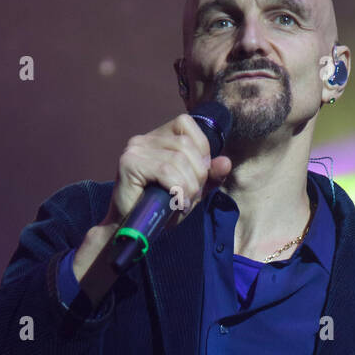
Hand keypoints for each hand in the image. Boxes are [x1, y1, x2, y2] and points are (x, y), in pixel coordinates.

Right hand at [104, 112, 231, 229]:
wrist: (130, 230)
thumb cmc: (158, 210)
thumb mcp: (190, 191)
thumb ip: (208, 177)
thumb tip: (225, 162)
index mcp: (158, 138)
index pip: (186, 124)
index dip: (201, 149)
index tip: (199, 177)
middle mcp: (144, 139)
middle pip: (186, 144)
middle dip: (197, 174)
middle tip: (191, 196)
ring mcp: (135, 150)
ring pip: (178, 159)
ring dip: (188, 185)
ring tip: (183, 202)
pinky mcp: (129, 163)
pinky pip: (165, 170)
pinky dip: (177, 189)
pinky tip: (176, 203)